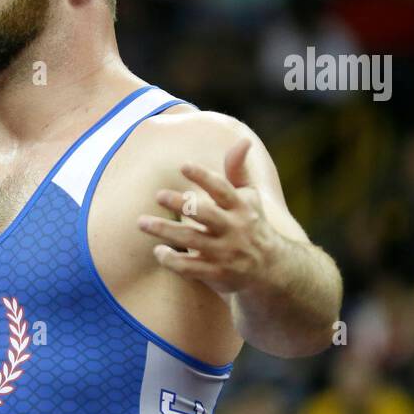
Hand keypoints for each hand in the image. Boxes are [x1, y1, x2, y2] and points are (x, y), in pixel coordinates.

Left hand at [136, 137, 283, 296]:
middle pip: (206, 214)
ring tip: (141, 222)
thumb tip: (243, 140)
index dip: (204, 177)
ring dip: (165, 231)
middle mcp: (233, 229)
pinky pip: (190, 268)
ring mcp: (225, 253)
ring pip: (192, 240)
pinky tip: (157, 251)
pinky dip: (172, 260)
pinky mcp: (216, 273)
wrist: (272, 269)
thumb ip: (238, 170)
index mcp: (241, 208)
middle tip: (158, 194)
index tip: (183, 166)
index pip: (223, 189)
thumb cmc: (252, 224)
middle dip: (182, 204)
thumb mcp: (249, 197)